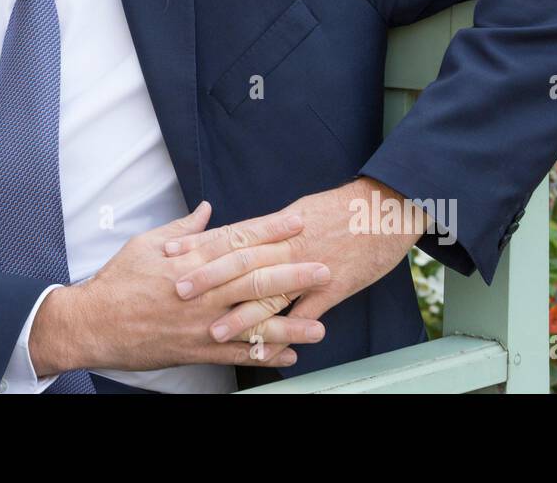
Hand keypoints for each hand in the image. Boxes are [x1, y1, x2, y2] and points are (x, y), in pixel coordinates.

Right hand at [30, 201, 329, 374]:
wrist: (93, 323)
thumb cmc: (118, 280)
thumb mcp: (146, 244)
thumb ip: (182, 230)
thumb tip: (206, 210)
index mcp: (189, 258)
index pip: (237, 239)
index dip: (270, 231)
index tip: (298, 223)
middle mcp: (200, 289)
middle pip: (253, 278)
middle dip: (292, 273)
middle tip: (324, 269)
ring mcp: (200, 321)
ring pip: (252, 321)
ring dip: (289, 323)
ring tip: (320, 325)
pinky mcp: (195, 349)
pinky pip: (236, 354)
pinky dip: (263, 355)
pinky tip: (289, 356)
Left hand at [164, 177, 428, 347]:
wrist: (386, 208)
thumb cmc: (344, 208)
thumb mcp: (301, 210)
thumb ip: (269, 228)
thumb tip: (242, 235)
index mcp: (278, 224)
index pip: (230, 235)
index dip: (198, 244)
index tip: (170, 252)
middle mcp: (288, 245)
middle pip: (240, 263)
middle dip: (208, 278)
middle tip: (178, 291)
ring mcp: (310, 269)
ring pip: (268, 294)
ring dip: (240, 316)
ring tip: (213, 331)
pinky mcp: (332, 289)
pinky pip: (305, 315)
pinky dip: (285, 331)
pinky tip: (268, 348)